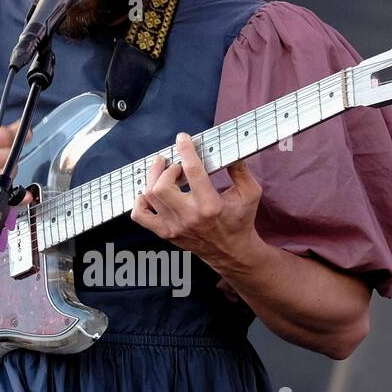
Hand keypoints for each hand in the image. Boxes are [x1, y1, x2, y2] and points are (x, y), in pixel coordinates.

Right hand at [0, 121, 32, 206]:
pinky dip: (14, 196)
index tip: (24, 132)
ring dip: (11, 168)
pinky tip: (22, 194)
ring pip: (6, 174)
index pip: (2, 136)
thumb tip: (11, 129)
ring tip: (5, 165)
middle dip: (13, 151)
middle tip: (11, 149)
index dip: (17, 134)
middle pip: (7, 155)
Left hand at [130, 131, 262, 269]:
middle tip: (174, 165)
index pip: (192, 172)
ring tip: (164, 173)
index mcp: (211, 206)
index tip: (183, 138)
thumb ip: (240, 169)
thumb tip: (229, 147)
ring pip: (149, 196)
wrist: (232, 253)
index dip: (186, 150)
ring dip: (154, 179)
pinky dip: (140, 201)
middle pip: (162, 186)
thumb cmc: (241, 221)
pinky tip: (150, 193)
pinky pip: (140, 216)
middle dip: (166, 169)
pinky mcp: (166, 233)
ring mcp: (174, 227)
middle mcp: (189, 217)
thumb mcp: (250, 193)